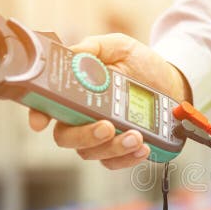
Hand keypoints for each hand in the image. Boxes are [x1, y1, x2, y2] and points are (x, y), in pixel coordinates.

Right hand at [28, 33, 190, 168]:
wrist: (172, 82)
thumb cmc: (141, 63)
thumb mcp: (118, 47)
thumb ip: (94, 48)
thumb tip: (72, 52)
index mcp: (75, 92)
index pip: (48, 106)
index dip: (38, 114)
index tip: (41, 122)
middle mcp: (82, 117)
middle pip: (66, 137)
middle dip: (84, 136)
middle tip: (106, 126)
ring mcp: (101, 136)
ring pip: (92, 152)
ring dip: (112, 148)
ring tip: (136, 136)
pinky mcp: (121, 149)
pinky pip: (115, 162)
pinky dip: (128, 159)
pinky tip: (143, 147)